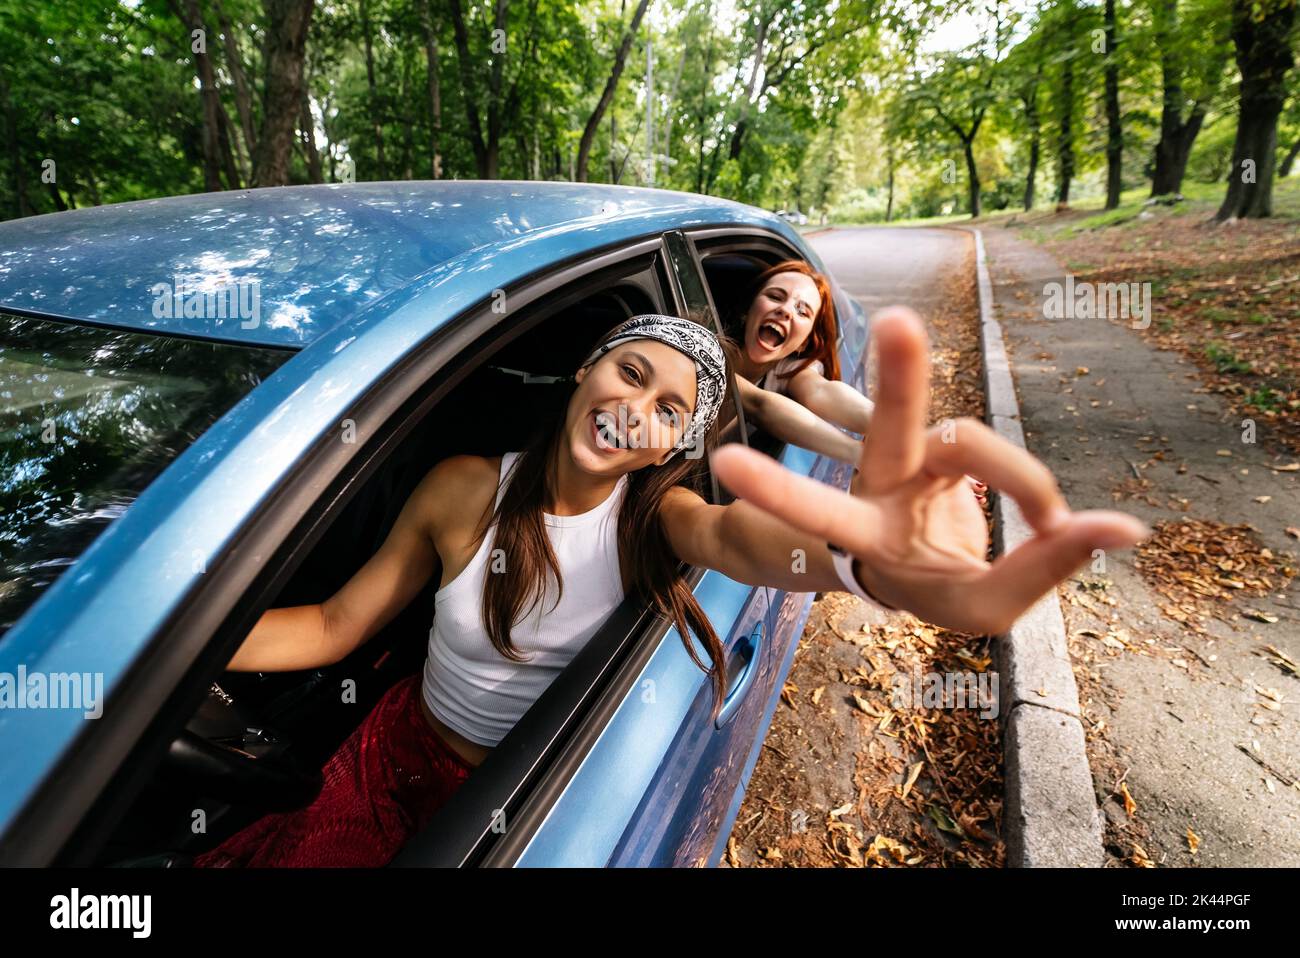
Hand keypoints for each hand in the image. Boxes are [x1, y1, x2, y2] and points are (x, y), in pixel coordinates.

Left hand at [709, 306, 1148, 635]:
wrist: (943, 569)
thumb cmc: (943, 589)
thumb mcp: (984, 608)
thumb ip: (1043, 570)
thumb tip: (1125, 527)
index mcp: (868, 532)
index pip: (818, 512)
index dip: (776, 489)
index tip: (724, 465)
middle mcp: (887, 481)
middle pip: (892, 425)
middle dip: (902, 378)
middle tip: (903, 324)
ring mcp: (922, 454)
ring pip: (973, 443)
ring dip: (1023, 487)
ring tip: (1057, 535)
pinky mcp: (954, 442)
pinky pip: (1004, 460)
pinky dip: (1035, 495)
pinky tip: (1060, 525)